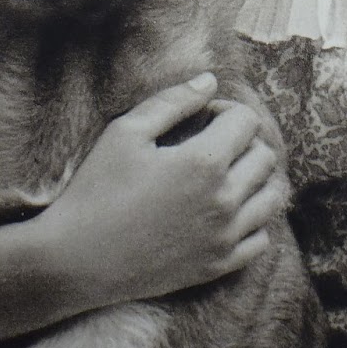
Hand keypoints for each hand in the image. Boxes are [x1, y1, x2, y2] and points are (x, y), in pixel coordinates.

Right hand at [35, 74, 288, 306]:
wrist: (75, 261)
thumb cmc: (95, 190)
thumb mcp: (126, 133)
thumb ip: (172, 101)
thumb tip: (210, 82)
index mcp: (205, 162)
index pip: (247, 121)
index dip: (226, 110)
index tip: (203, 118)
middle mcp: (225, 200)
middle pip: (264, 156)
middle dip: (243, 141)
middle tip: (210, 144)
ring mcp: (226, 237)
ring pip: (271, 197)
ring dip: (255, 179)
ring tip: (224, 176)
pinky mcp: (219, 265)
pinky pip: (261, 238)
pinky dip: (252, 220)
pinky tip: (224, 212)